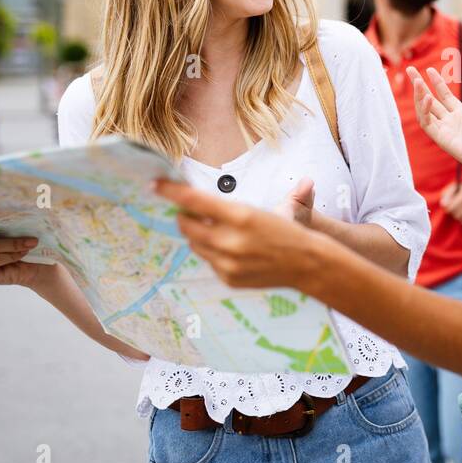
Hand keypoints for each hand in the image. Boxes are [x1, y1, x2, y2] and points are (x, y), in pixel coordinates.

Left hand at [153, 178, 317, 289]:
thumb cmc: (287, 231)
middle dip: (184, 215)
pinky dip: (212, 252)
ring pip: (194, 243)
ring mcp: (227, 262)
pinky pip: (208, 260)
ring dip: (197, 234)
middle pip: (186, 224)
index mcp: (239, 215)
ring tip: (214, 229)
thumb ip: (227, 203)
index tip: (154, 184)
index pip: (194, 200)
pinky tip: (229, 248)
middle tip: (190, 210)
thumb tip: (197, 195)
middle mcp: (229, 240)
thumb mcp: (263, 209)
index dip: (171, 191)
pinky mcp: (227, 278)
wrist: (307, 263)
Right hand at [407, 66, 461, 177]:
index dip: (437, 82)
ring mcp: (445, 129)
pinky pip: (428, 124)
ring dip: (419, 96)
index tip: (430, 70)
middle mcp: (450, 121)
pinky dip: (424, 111)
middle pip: (430, 100)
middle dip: (420, 85)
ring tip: (417, 82)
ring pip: (425, 110)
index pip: (444, 95)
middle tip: (411, 69)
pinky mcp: (441, 138)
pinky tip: (427, 99)